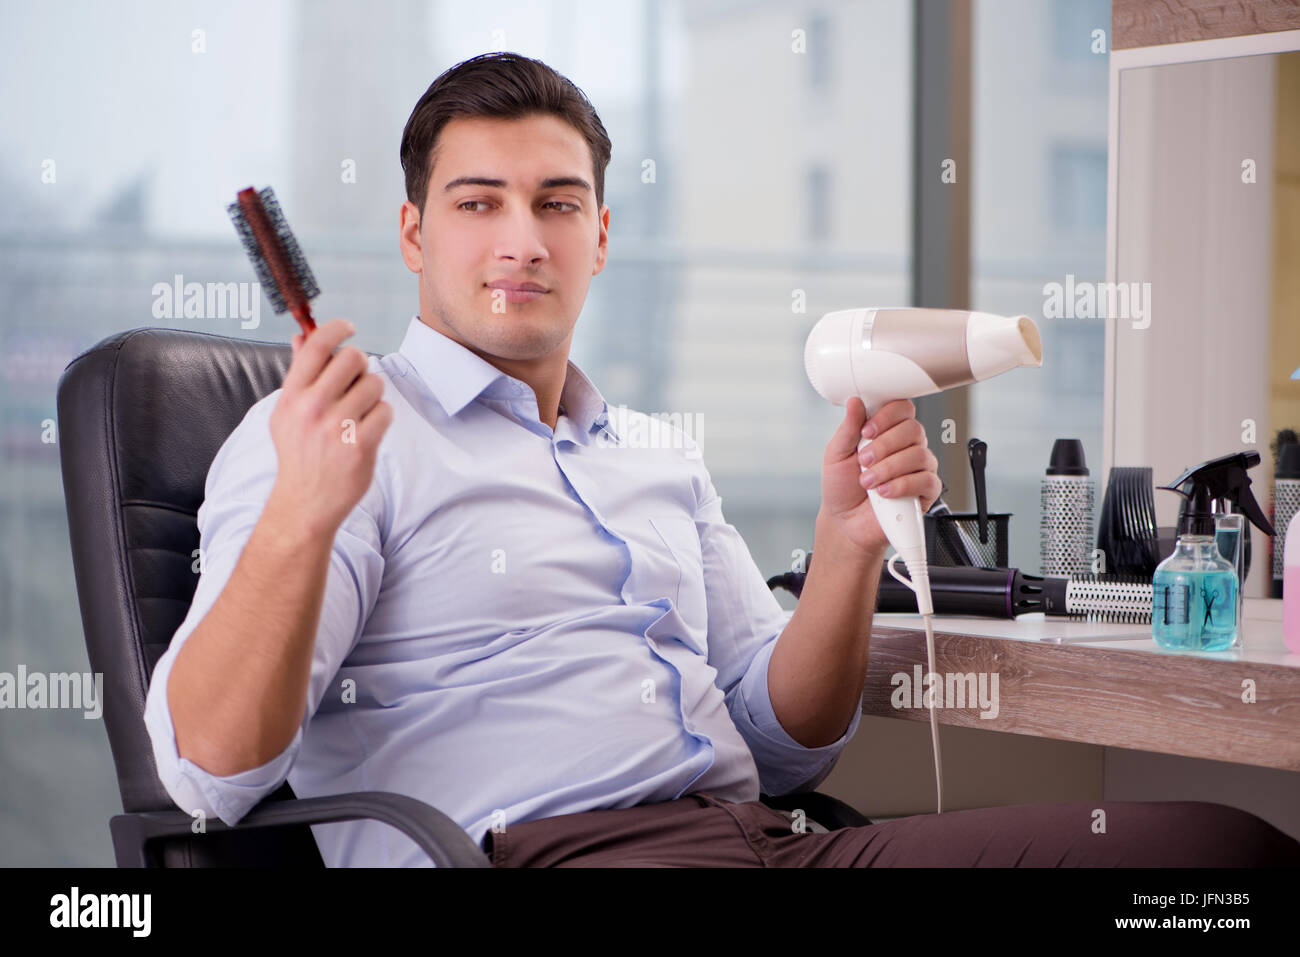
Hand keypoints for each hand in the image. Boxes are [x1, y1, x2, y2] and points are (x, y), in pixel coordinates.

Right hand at [267, 318, 393, 535]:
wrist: (306, 502)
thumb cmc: (299, 454)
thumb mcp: (287, 412)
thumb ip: (298, 373)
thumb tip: (301, 336)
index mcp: (292, 396)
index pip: (316, 346)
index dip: (337, 329)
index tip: (349, 327)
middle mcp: (313, 408)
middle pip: (353, 359)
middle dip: (361, 366)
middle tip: (356, 381)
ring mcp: (337, 427)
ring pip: (374, 384)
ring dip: (373, 394)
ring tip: (359, 412)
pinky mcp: (361, 445)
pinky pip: (385, 411)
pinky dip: (381, 418)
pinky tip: (367, 430)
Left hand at [818, 397, 941, 556]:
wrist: (845, 522)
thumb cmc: (842, 488)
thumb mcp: (836, 454)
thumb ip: (848, 428)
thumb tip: (855, 401)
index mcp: (887, 432)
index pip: (901, 408)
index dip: (887, 415)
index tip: (867, 431)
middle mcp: (906, 446)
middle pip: (913, 429)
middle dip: (884, 446)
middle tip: (864, 461)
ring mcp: (918, 468)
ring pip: (919, 454)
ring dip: (889, 468)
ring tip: (868, 482)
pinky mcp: (926, 491)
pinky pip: (926, 480)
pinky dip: (902, 485)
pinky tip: (885, 493)